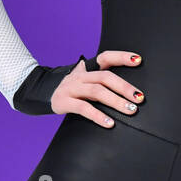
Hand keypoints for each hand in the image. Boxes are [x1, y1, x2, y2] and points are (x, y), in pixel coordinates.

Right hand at [12, 50, 143, 125]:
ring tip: (131, 111)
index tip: (138, 60)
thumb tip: (132, 94)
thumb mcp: (85, 82)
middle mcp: (80, 75)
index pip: (105, 57)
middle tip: (139, 98)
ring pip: (96, 91)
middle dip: (124, 87)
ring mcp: (71, 88)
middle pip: (104, 77)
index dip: (121, 57)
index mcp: (87, 68)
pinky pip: (83, 108)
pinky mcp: (64, 101)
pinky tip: (109, 123)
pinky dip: (98, 116)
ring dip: (116, 101)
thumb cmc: (72, 90)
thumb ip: (102, 83)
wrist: (40, 94)